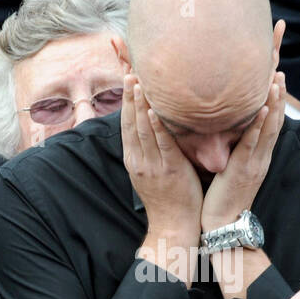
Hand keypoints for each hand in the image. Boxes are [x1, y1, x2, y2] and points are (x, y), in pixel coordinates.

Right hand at [123, 75, 202, 282]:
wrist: (173, 226)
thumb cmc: (167, 198)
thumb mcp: (151, 172)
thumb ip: (149, 151)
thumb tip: (152, 129)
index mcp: (134, 159)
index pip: (127, 124)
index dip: (127, 102)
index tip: (128, 80)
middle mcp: (139, 160)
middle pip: (132, 122)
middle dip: (130, 97)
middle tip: (130, 72)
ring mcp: (153, 165)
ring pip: (144, 130)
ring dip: (141, 105)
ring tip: (139, 82)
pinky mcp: (169, 171)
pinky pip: (163, 145)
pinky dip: (159, 127)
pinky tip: (157, 111)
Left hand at [201, 69, 285, 231]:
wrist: (223, 224)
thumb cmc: (223, 197)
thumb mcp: (233, 168)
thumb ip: (235, 149)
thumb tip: (228, 130)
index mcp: (259, 155)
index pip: (270, 122)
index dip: (274, 100)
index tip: (275, 78)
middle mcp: (261, 156)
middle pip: (274, 120)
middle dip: (278, 94)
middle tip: (280, 70)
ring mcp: (255, 162)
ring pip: (268, 128)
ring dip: (274, 103)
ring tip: (277, 80)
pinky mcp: (243, 169)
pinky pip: (252, 143)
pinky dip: (258, 125)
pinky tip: (262, 108)